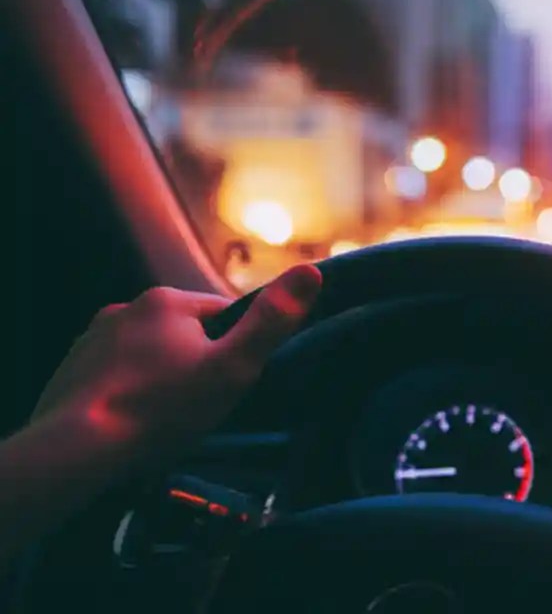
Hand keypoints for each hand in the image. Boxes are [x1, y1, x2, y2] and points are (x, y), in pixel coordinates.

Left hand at [30, 264, 320, 461]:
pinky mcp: (68, 370)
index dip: (235, 349)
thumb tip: (312, 270)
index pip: (223, 315)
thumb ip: (272, 321)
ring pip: (146, 355)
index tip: (232, 384)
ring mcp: (90, 339)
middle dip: (195, 363)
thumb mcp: (232, 368)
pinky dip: (125, 392)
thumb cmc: (162, 409)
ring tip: (164, 420)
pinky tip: (130, 423)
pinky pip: (113, 375)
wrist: (74, 451)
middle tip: (199, 408)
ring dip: (159, 378)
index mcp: (167, 300)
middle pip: (183, 334)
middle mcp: (124, 307)